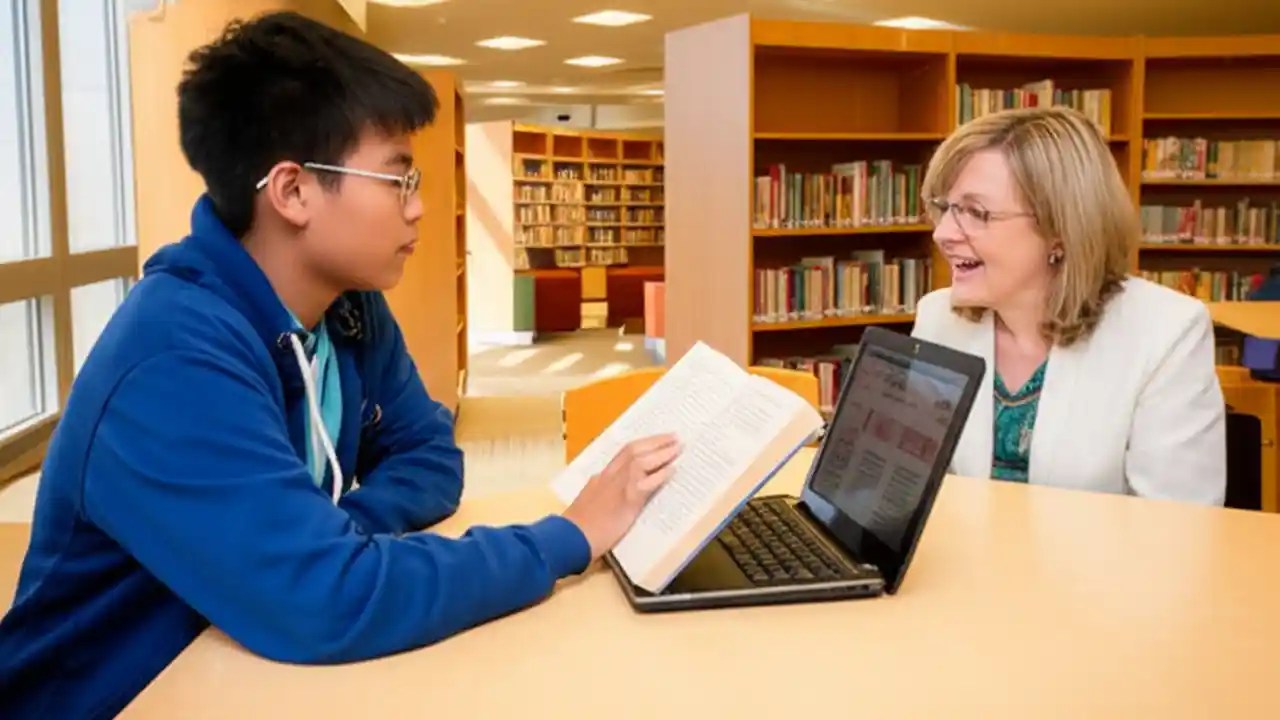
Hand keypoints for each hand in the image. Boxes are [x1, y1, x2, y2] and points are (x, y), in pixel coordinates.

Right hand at [562, 434, 680, 559]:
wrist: (571, 538)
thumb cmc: (577, 528)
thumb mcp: (588, 504)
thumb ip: (599, 494)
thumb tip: (607, 489)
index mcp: (600, 477)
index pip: (623, 454)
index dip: (641, 445)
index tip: (654, 440)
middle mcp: (609, 476)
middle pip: (634, 450)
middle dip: (654, 441)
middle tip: (672, 437)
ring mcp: (618, 486)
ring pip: (641, 460)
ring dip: (661, 452)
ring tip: (676, 447)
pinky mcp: (627, 499)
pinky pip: (647, 482)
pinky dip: (661, 474)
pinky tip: (672, 470)